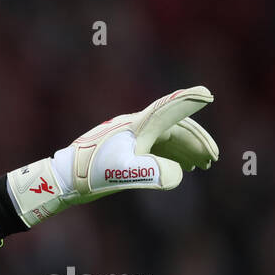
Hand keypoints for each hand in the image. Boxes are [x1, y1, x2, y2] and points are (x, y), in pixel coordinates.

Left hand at [9, 86, 218, 225]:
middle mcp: (136, 127)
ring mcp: (130, 138)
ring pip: (167, 139)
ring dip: (186, 150)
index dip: (189, 101)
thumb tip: (179, 176)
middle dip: (196, 142)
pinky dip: (171, 156)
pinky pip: (155, 148)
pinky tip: (179, 168)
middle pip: (175, 127)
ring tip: (203, 165)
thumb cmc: (89, 174)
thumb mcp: (122, 173)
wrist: (61, 180)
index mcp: (138, 126)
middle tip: (213, 159)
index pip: (169, 108)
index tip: (206, 94)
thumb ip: (151, 173)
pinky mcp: (123, 150)